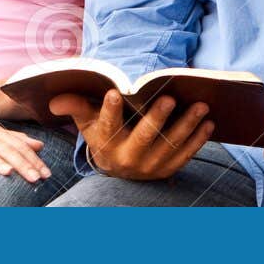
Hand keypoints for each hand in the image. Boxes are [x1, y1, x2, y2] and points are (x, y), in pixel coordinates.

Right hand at [49, 91, 213, 180]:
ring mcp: (150, 167)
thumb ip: (76, 107)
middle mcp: (128, 158)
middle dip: (157, 118)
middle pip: (144, 137)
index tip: (114, 92)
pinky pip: (185, 155)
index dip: (109, 110)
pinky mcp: (168, 170)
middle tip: (169, 98)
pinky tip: (209, 123)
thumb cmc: (105, 136)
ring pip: (170, 145)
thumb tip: (54, 98)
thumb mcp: (89, 124)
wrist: (119, 171)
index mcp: (107, 144)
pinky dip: (198, 140)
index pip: (107, 126)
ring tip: (202, 106)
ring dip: (187, 125)